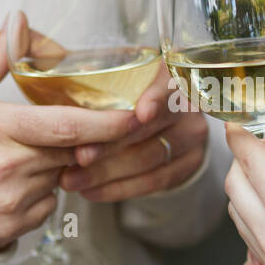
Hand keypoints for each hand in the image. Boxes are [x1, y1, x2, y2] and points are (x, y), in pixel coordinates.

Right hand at [0, 22, 140, 250]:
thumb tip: (20, 18)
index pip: (65, 126)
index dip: (106, 123)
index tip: (133, 115)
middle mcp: (5, 166)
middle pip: (72, 150)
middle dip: (84, 140)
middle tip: (82, 129)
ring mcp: (10, 200)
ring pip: (62, 176)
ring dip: (59, 164)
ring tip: (24, 156)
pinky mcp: (13, 226)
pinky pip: (50, 204)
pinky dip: (44, 191)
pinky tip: (16, 182)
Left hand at [57, 63, 209, 201]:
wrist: (167, 125)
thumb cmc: (130, 98)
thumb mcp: (121, 82)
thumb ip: (104, 80)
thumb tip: (78, 73)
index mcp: (171, 78)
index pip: (167, 86)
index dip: (156, 98)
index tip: (141, 113)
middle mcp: (188, 106)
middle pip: (149, 129)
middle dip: (110, 145)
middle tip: (79, 156)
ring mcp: (191, 137)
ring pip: (148, 159)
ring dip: (106, 172)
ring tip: (73, 179)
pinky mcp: (188, 165)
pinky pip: (152, 181)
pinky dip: (118, 189)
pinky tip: (91, 191)